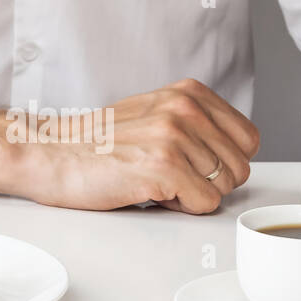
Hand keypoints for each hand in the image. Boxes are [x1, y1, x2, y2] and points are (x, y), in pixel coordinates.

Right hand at [33, 78, 260, 213]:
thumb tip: (238, 151)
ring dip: (191, 194)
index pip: (248, 138)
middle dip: (209, 181)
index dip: (223, 161)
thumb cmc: (99, 143)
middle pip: (239, 167)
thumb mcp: (155, 113)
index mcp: (189, 93)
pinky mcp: (164, 166)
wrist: (52, 153)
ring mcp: (176, 136)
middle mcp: (186, 108)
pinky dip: (180, 207)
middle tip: (168, 176)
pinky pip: (204, 203)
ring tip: (154, 180)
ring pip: (223, 188)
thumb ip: (197, 123)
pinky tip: (149, 191)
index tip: (191, 164)